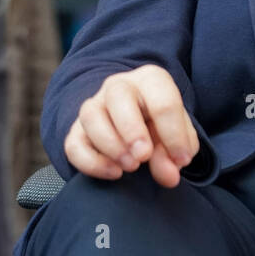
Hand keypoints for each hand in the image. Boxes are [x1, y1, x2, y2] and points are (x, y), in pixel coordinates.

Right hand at [64, 65, 200, 187]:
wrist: (140, 127)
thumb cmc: (163, 126)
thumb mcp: (179, 136)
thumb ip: (177, 153)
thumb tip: (169, 175)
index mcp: (152, 80)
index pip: (162, 100)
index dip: (173, 134)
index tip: (181, 159)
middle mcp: (120, 86)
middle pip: (117, 95)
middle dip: (131, 129)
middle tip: (144, 156)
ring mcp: (95, 105)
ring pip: (90, 115)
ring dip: (110, 144)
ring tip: (131, 166)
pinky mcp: (77, 131)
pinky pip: (73, 144)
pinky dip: (91, 162)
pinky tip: (114, 173)